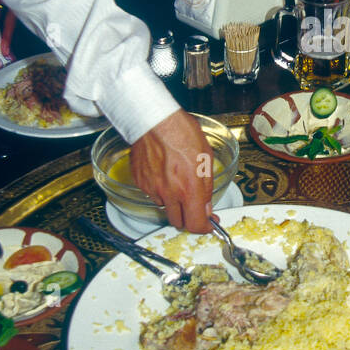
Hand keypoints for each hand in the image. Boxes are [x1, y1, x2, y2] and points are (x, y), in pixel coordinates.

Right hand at [130, 110, 213, 232]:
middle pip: (178, 222)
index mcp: (189, 188)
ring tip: (177, 180)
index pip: (195, 224)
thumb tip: (207, 205)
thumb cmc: (181, 132)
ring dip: (174, 202)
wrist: (155, 121)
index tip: (208, 224)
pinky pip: (153, 194)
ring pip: (165, 207)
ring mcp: (153, 189)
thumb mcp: (206, 158)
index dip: (204, 228)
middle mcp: (170, 193)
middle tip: (194, 206)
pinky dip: (160, 189)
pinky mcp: (141, 183)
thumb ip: (206, 187)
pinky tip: (164, 172)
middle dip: (188, 217)